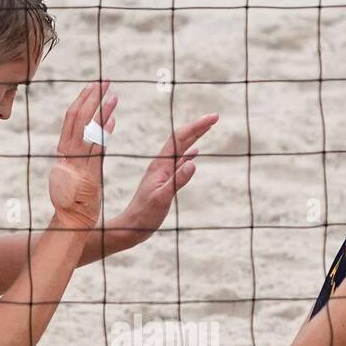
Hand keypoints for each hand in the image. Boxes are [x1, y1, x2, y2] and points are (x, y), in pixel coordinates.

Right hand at [49, 81, 117, 227]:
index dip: (81, 101)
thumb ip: (85, 152)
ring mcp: (75, 165)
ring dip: (99, 112)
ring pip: (85, 132)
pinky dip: (102, 134)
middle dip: (90, 99)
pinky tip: (112, 121)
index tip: (92, 86)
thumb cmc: (75, 201)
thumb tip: (97, 130)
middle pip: (76, 120)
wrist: (71, 224)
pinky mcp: (86, 176)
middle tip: (104, 81)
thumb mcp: (77, 172)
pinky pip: (94, 151)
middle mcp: (66, 156)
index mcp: (63, 154)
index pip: (70, 120)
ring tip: (113, 96)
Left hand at [114, 113, 219, 238]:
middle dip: (198, 127)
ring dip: (195, 137)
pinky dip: (189, 154)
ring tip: (208, 128)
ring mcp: (162, 172)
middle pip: (181, 139)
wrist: (130, 227)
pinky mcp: (164, 180)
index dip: (197, 126)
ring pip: (181, 148)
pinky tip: (195, 153)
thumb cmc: (144, 216)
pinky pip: (179, 161)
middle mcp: (160, 164)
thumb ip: (177, 181)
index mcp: (160, 165)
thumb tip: (193, 162)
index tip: (214, 118)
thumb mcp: (162, 199)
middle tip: (215, 117)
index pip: (180, 138)